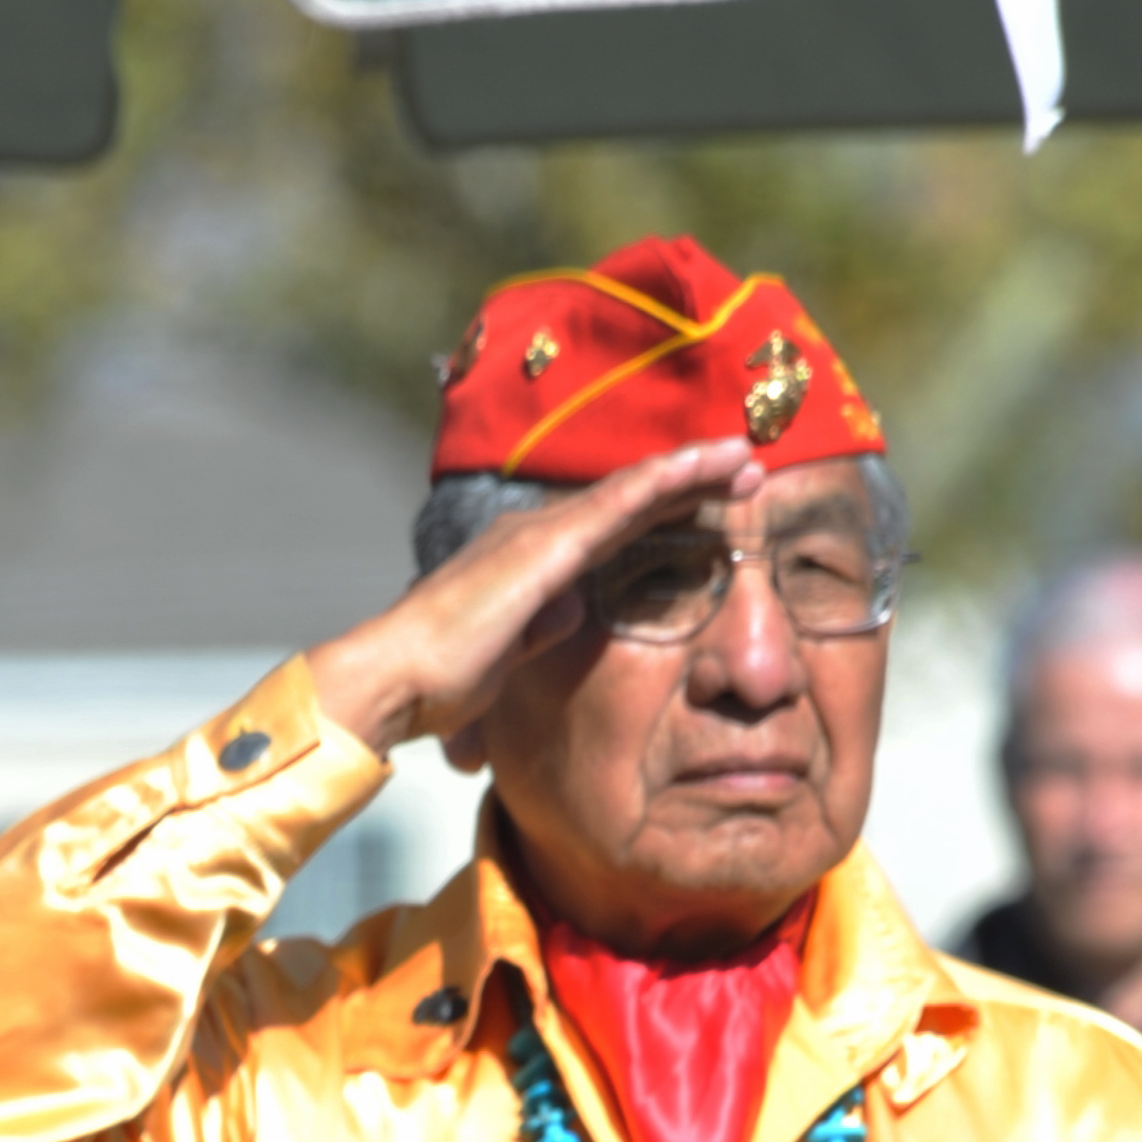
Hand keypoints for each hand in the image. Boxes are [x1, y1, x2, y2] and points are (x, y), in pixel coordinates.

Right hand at [304, 438, 758, 760]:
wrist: (397, 679)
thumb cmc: (435, 682)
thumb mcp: (505, 659)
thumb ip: (538, 632)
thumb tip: (570, 616)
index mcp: (526, 562)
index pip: (607, 530)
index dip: (660, 515)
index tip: (708, 511)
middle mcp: (536, 534)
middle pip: (628, 500)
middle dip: (687, 485)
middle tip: (743, 473)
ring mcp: (543, 534)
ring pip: (634, 489)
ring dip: (693, 471)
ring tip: (745, 459)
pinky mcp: (551, 545)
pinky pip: (624, 500)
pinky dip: (672, 479)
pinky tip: (710, 465)